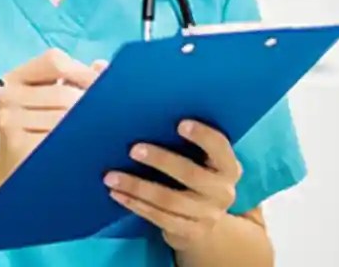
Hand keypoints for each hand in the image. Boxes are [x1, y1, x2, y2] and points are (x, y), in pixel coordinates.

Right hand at [0, 48, 106, 179]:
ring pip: (64, 119)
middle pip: (65, 93)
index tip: (103, 88)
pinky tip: (81, 151)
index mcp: (16, 78)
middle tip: (106, 121)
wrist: (11, 169)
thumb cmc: (36, 131)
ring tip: (96, 136)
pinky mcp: (17, 146)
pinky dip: (75, 145)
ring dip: (86, 129)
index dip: (83, 72)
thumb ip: (74, 80)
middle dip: (91, 107)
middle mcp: (8, 95)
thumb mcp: (49, 100)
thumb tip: (102, 66)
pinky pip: (58, 141)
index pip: (54, 61)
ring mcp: (9, 121)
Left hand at [104, 119, 241, 251]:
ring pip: (169, 201)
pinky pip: (159, 218)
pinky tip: (116, 193)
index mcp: (228, 167)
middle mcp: (222, 192)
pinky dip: (135, 204)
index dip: (203, 136)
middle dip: (161, 161)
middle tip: (133, 149)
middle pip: (192, 175)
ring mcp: (207, 214)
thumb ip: (183, 138)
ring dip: (137, 186)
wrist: (205, 220)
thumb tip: (142, 107)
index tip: (180, 123)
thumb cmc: (193, 173)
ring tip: (111, 176)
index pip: (220, 148)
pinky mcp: (189, 231)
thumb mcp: (200, 159)